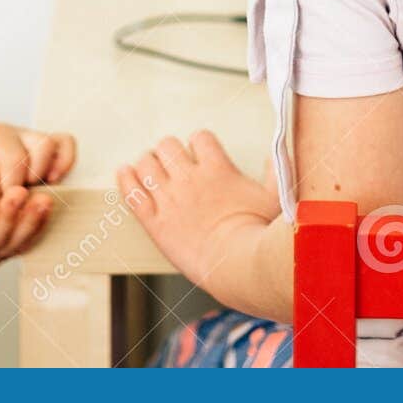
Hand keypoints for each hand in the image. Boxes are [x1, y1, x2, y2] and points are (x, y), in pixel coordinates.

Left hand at [0, 124, 74, 221]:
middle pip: (17, 160)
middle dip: (12, 195)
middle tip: (6, 212)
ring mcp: (23, 134)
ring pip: (43, 146)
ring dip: (37, 176)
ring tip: (25, 195)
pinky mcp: (42, 140)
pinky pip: (64, 142)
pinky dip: (64, 162)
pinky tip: (51, 181)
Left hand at [116, 131, 278, 283]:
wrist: (235, 265)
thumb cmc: (257, 235)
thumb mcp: (275, 199)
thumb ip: (275, 172)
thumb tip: (277, 154)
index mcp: (217, 169)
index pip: (200, 137)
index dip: (199, 144)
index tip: (200, 155)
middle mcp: (189, 178)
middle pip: (167, 145)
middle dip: (169, 152)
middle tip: (172, 164)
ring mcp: (169, 199)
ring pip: (146, 164)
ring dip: (147, 164)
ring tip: (151, 171)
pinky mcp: (155, 221)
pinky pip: (132, 193)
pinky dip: (126, 180)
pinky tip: (125, 174)